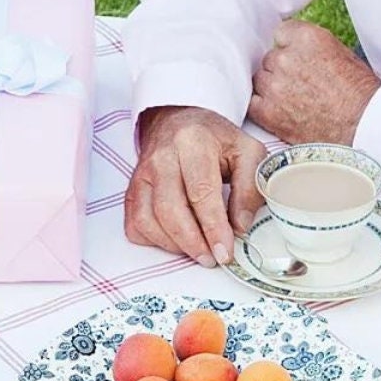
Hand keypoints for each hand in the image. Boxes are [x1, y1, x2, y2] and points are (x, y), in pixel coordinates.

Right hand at [125, 106, 265, 265]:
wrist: (177, 122)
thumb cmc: (214, 140)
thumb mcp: (246, 152)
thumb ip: (249, 187)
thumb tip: (240, 226)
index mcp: (193, 142)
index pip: (201, 193)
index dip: (213, 227)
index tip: (225, 251)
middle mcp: (161, 158)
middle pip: (171, 210)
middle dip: (192, 242)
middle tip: (211, 258)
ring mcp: (141, 176)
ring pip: (149, 221)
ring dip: (174, 245)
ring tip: (197, 251)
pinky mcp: (131, 192)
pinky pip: (135, 226)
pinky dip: (154, 241)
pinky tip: (175, 241)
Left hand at [249, 20, 380, 145]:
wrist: (360, 122)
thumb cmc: (356, 90)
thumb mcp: (338, 51)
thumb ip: (310, 47)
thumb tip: (295, 50)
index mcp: (306, 38)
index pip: (281, 33)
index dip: (288, 47)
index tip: (295, 57)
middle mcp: (286, 58)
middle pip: (269, 59)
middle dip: (280, 69)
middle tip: (298, 83)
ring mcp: (273, 86)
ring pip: (259, 80)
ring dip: (270, 87)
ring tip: (291, 99)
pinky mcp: (266, 112)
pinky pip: (252, 103)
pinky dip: (261, 106)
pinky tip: (278, 111)